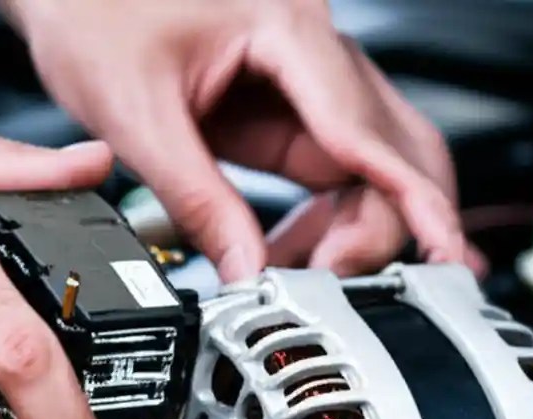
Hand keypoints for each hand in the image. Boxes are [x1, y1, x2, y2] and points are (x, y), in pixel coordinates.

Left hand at [0, 0, 482, 280]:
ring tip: (299, 273)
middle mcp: (313, 45)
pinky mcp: (290, 103)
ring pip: (374, 163)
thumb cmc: (90, 8)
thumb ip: (201, 203)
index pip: (367, 129)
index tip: (442, 249)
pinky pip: (336, 167)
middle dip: (385, 222)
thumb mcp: (138, 117)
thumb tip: (247, 275)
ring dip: (352, 226)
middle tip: (342, 278)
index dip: (409, 199)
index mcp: (286, 26)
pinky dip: (325, 217)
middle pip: (397, 146)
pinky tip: (296, 253)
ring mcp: (308, 76)